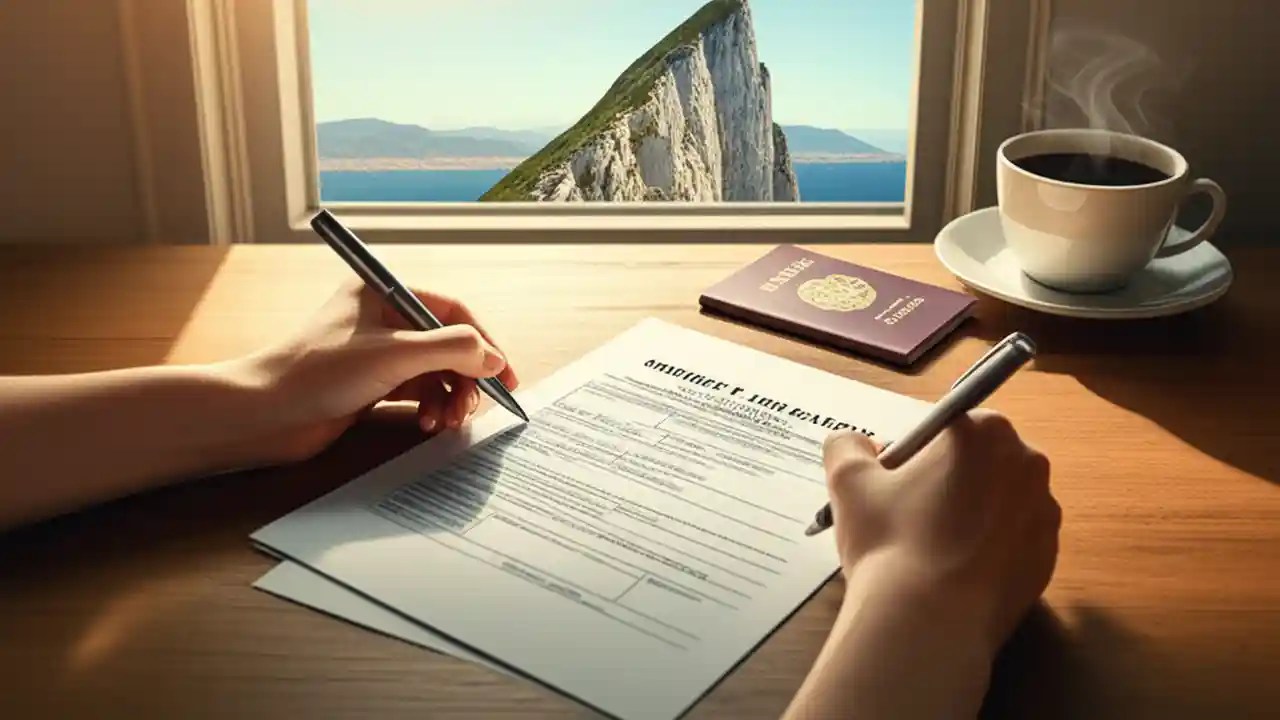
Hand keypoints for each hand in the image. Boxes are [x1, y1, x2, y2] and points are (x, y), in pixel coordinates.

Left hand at [224, 280, 519, 464]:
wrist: (262, 414)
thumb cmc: (316, 372)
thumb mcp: (393, 355)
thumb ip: (451, 350)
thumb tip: (492, 357)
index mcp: (384, 294)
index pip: (452, 310)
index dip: (483, 341)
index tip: (504, 373)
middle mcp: (383, 319)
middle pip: (447, 344)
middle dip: (465, 377)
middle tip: (476, 406)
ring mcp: (377, 354)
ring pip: (434, 372)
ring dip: (448, 397)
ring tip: (447, 421)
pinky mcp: (370, 385)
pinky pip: (416, 392)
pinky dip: (429, 408)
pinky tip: (426, 424)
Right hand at [822, 409, 1059, 651]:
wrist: (929, 624)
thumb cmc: (889, 541)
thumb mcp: (847, 480)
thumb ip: (847, 446)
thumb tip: (857, 445)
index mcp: (984, 430)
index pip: (944, 428)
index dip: (913, 455)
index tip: (894, 487)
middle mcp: (1026, 462)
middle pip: (976, 461)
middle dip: (946, 482)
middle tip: (908, 518)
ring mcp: (1044, 513)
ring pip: (996, 502)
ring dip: (969, 515)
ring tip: (931, 551)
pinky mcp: (1049, 558)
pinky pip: (1012, 542)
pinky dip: (987, 550)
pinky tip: (954, 573)